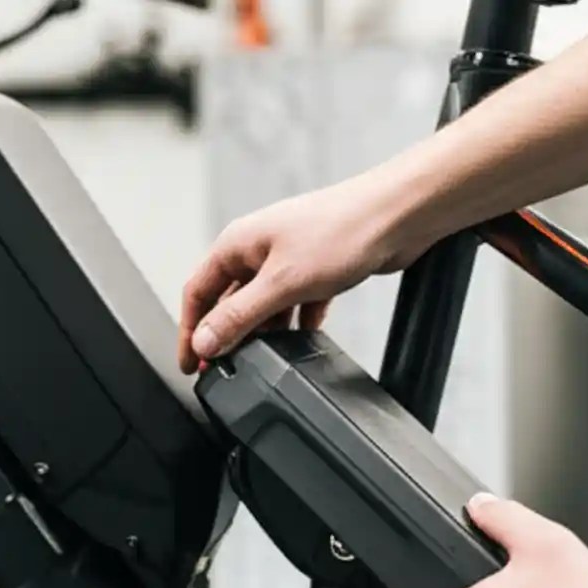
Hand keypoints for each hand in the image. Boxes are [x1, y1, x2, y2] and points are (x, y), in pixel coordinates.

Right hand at [177, 175, 429, 372]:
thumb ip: (239, 315)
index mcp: (238, 244)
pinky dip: (298, 322)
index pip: (198, 291)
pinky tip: (304, 341)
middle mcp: (259, 249)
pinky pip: (298, 302)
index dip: (191, 331)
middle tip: (225, 371)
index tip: (191, 365)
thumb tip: (205, 341)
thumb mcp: (281, 283)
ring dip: (264, 332)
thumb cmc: (340, 230)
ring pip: (265, 304)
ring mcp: (290, 258)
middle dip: (228, 335)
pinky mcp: (318, 268)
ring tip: (262, 362)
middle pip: (230, 299)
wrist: (397, 216)